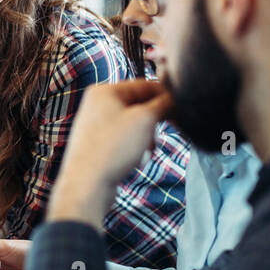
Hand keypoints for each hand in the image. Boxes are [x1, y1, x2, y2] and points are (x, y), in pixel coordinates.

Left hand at [48, 80, 173, 225]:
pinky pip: (124, 140)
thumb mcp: (145, 120)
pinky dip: (135, 147)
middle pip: (139, 106)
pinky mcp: (96, 145)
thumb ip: (164, 104)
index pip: (144, 85)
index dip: (166, 96)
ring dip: (146, 137)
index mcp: (104, 91)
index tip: (181, 108)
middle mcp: (96, 105)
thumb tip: (175, 99)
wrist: (88, 184)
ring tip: (147, 150)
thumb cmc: (112, 148)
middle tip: (166, 131)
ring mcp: (94, 126)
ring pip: (133, 124)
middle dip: (154, 121)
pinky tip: (137, 159)